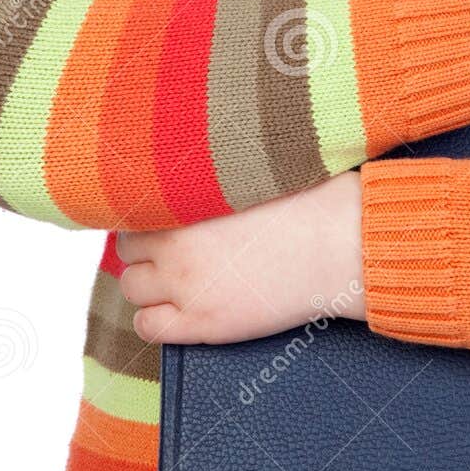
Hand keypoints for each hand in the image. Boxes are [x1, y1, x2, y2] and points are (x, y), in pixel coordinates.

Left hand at [115, 169, 364, 344]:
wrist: (342, 246)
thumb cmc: (314, 199)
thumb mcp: (261, 166)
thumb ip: (222, 165)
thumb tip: (212, 143)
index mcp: (186, 198)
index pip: (135, 204)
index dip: (149, 212)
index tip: (163, 216)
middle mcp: (176, 243)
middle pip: (127, 246)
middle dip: (146, 246)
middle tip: (172, 247)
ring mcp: (186, 285)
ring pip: (131, 287)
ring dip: (148, 281)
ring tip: (175, 277)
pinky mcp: (203, 323)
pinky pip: (148, 327)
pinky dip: (155, 319)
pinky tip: (177, 310)